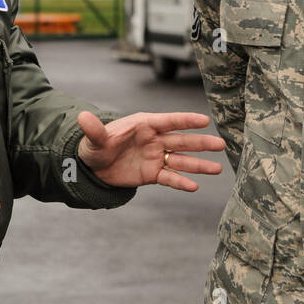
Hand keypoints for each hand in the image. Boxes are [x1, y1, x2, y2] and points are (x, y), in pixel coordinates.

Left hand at [76, 111, 224, 190]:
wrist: (94, 166)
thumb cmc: (95, 146)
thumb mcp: (94, 139)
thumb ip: (93, 130)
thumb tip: (82, 117)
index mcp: (144, 124)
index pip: (169, 121)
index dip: (186, 120)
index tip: (204, 120)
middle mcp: (154, 140)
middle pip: (181, 140)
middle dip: (201, 143)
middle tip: (221, 144)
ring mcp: (156, 157)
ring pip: (181, 160)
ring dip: (199, 164)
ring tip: (217, 168)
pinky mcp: (153, 174)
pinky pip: (170, 177)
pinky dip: (181, 182)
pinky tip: (194, 187)